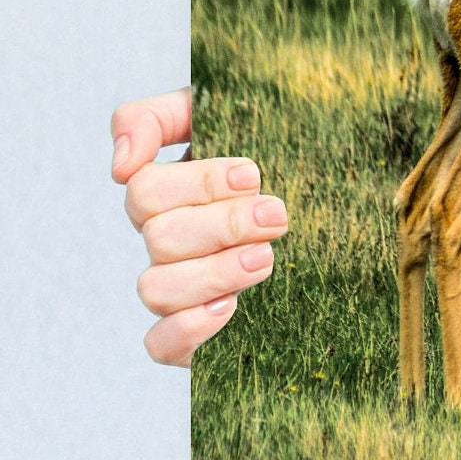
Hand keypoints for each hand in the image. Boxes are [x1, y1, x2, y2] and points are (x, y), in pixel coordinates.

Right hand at [112, 88, 288, 366]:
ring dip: (214, 273)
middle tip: (277, 216)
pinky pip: (159, 345)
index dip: (198, 183)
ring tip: (267, 259)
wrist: (340, 210)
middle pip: (159, 238)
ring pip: (156, 289)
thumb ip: (156, 118)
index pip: (145, 190)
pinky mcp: (195, 335)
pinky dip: (188, 328)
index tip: (253, 174)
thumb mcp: (224, 115)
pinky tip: (231, 308)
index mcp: (168, 194)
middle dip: (223, 225)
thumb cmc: (278, 155)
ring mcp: (179, 290)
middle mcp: (167, 243)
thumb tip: (120, 164)